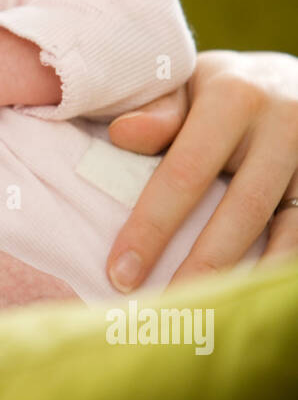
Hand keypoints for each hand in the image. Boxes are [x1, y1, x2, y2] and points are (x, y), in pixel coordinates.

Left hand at [105, 50, 297, 290]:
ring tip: (212, 319)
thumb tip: (121, 136)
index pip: (185, 173)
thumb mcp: (189, 86)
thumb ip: (159, 113)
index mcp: (233, 97)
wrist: (293, 80)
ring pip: (287, 235)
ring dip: (249, 280)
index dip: (152, 227)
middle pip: (241, 212)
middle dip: (201, 268)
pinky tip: (253, 299)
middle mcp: (283, 126)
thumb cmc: (222, 91)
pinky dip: (279, 269)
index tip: (120, 273)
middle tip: (165, 311)